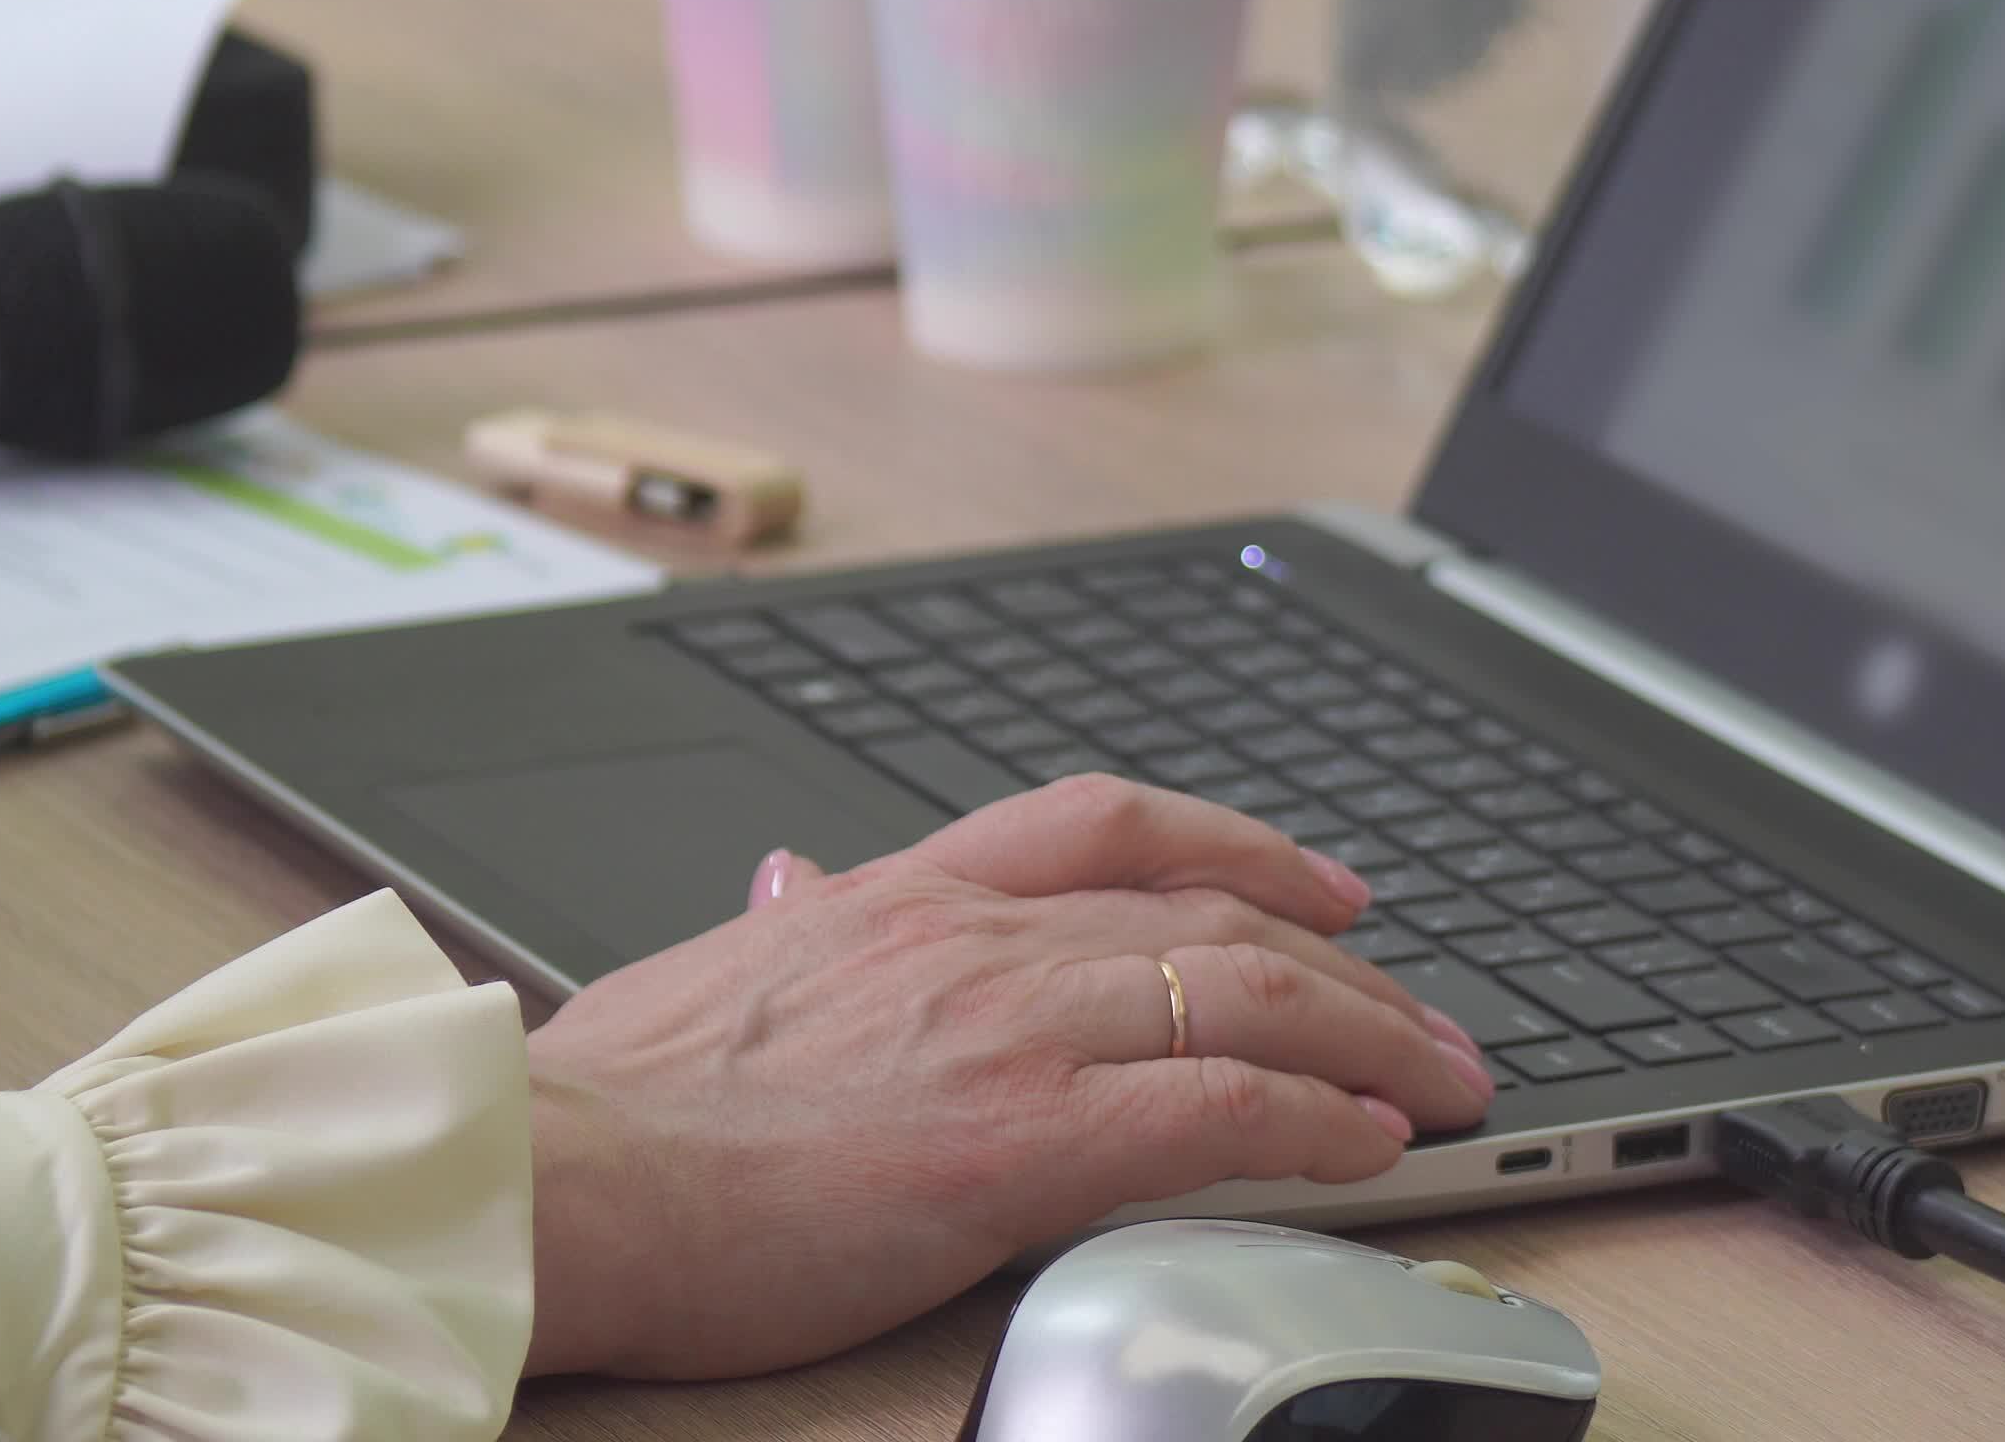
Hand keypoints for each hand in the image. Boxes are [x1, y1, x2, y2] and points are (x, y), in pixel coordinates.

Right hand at [516, 774, 1492, 1377]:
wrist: (561, 1180)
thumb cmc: (615, 1111)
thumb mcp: (710, 974)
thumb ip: (786, 926)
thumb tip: (794, 882)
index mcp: (901, 898)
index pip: (1108, 824)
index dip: (1238, 844)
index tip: (1318, 880)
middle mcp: (973, 938)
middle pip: (1213, 913)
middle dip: (1344, 963)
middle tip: (1424, 1016)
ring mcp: (1007, 1028)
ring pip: (1245, 997)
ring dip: (1371, 1040)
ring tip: (1443, 1083)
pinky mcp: (1023, 1139)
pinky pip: (1222, 1111)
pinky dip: (1319, 1121)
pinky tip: (1371, 1144)